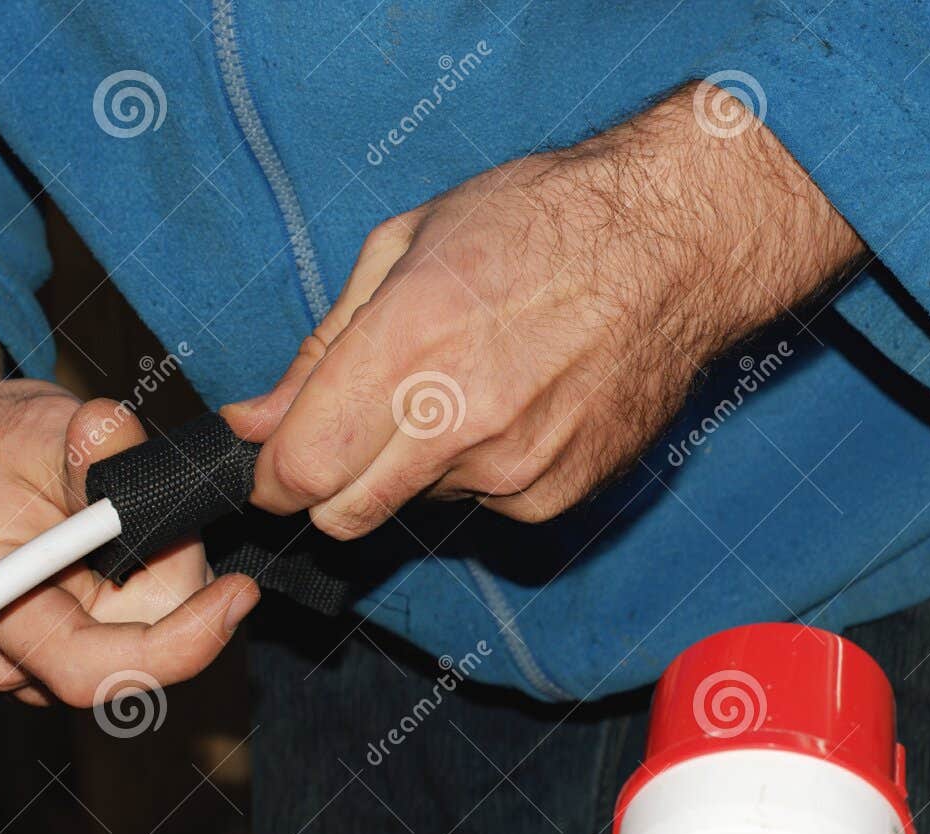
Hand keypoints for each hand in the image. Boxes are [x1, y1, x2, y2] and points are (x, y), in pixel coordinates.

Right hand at [0, 304, 258, 704]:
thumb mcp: (31, 426)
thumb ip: (88, 442)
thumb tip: (119, 437)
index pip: (94, 669)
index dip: (179, 643)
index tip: (235, 596)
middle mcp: (12, 658)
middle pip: (139, 650)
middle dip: (173, 576)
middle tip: (157, 499)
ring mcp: (41, 662)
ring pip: (145, 638)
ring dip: (161, 574)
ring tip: (121, 511)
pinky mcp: (71, 651)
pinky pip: (141, 628)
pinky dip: (152, 580)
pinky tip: (125, 539)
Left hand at [224, 82, 864, 537]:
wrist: (676, 244)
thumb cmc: (538, 223)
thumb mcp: (404, 248)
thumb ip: (320, 349)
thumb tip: (253, 420)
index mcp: (410, 341)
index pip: (302, 467)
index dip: (270, 476)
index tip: (270, 465)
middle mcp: (458, 419)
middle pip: (342, 514)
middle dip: (324, 488)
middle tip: (345, 438)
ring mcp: (512, 468)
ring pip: (408, 507)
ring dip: (406, 468)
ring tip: (459, 387)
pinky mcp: (553, 496)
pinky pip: (477, 506)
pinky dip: (473, 471)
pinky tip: (511, 408)